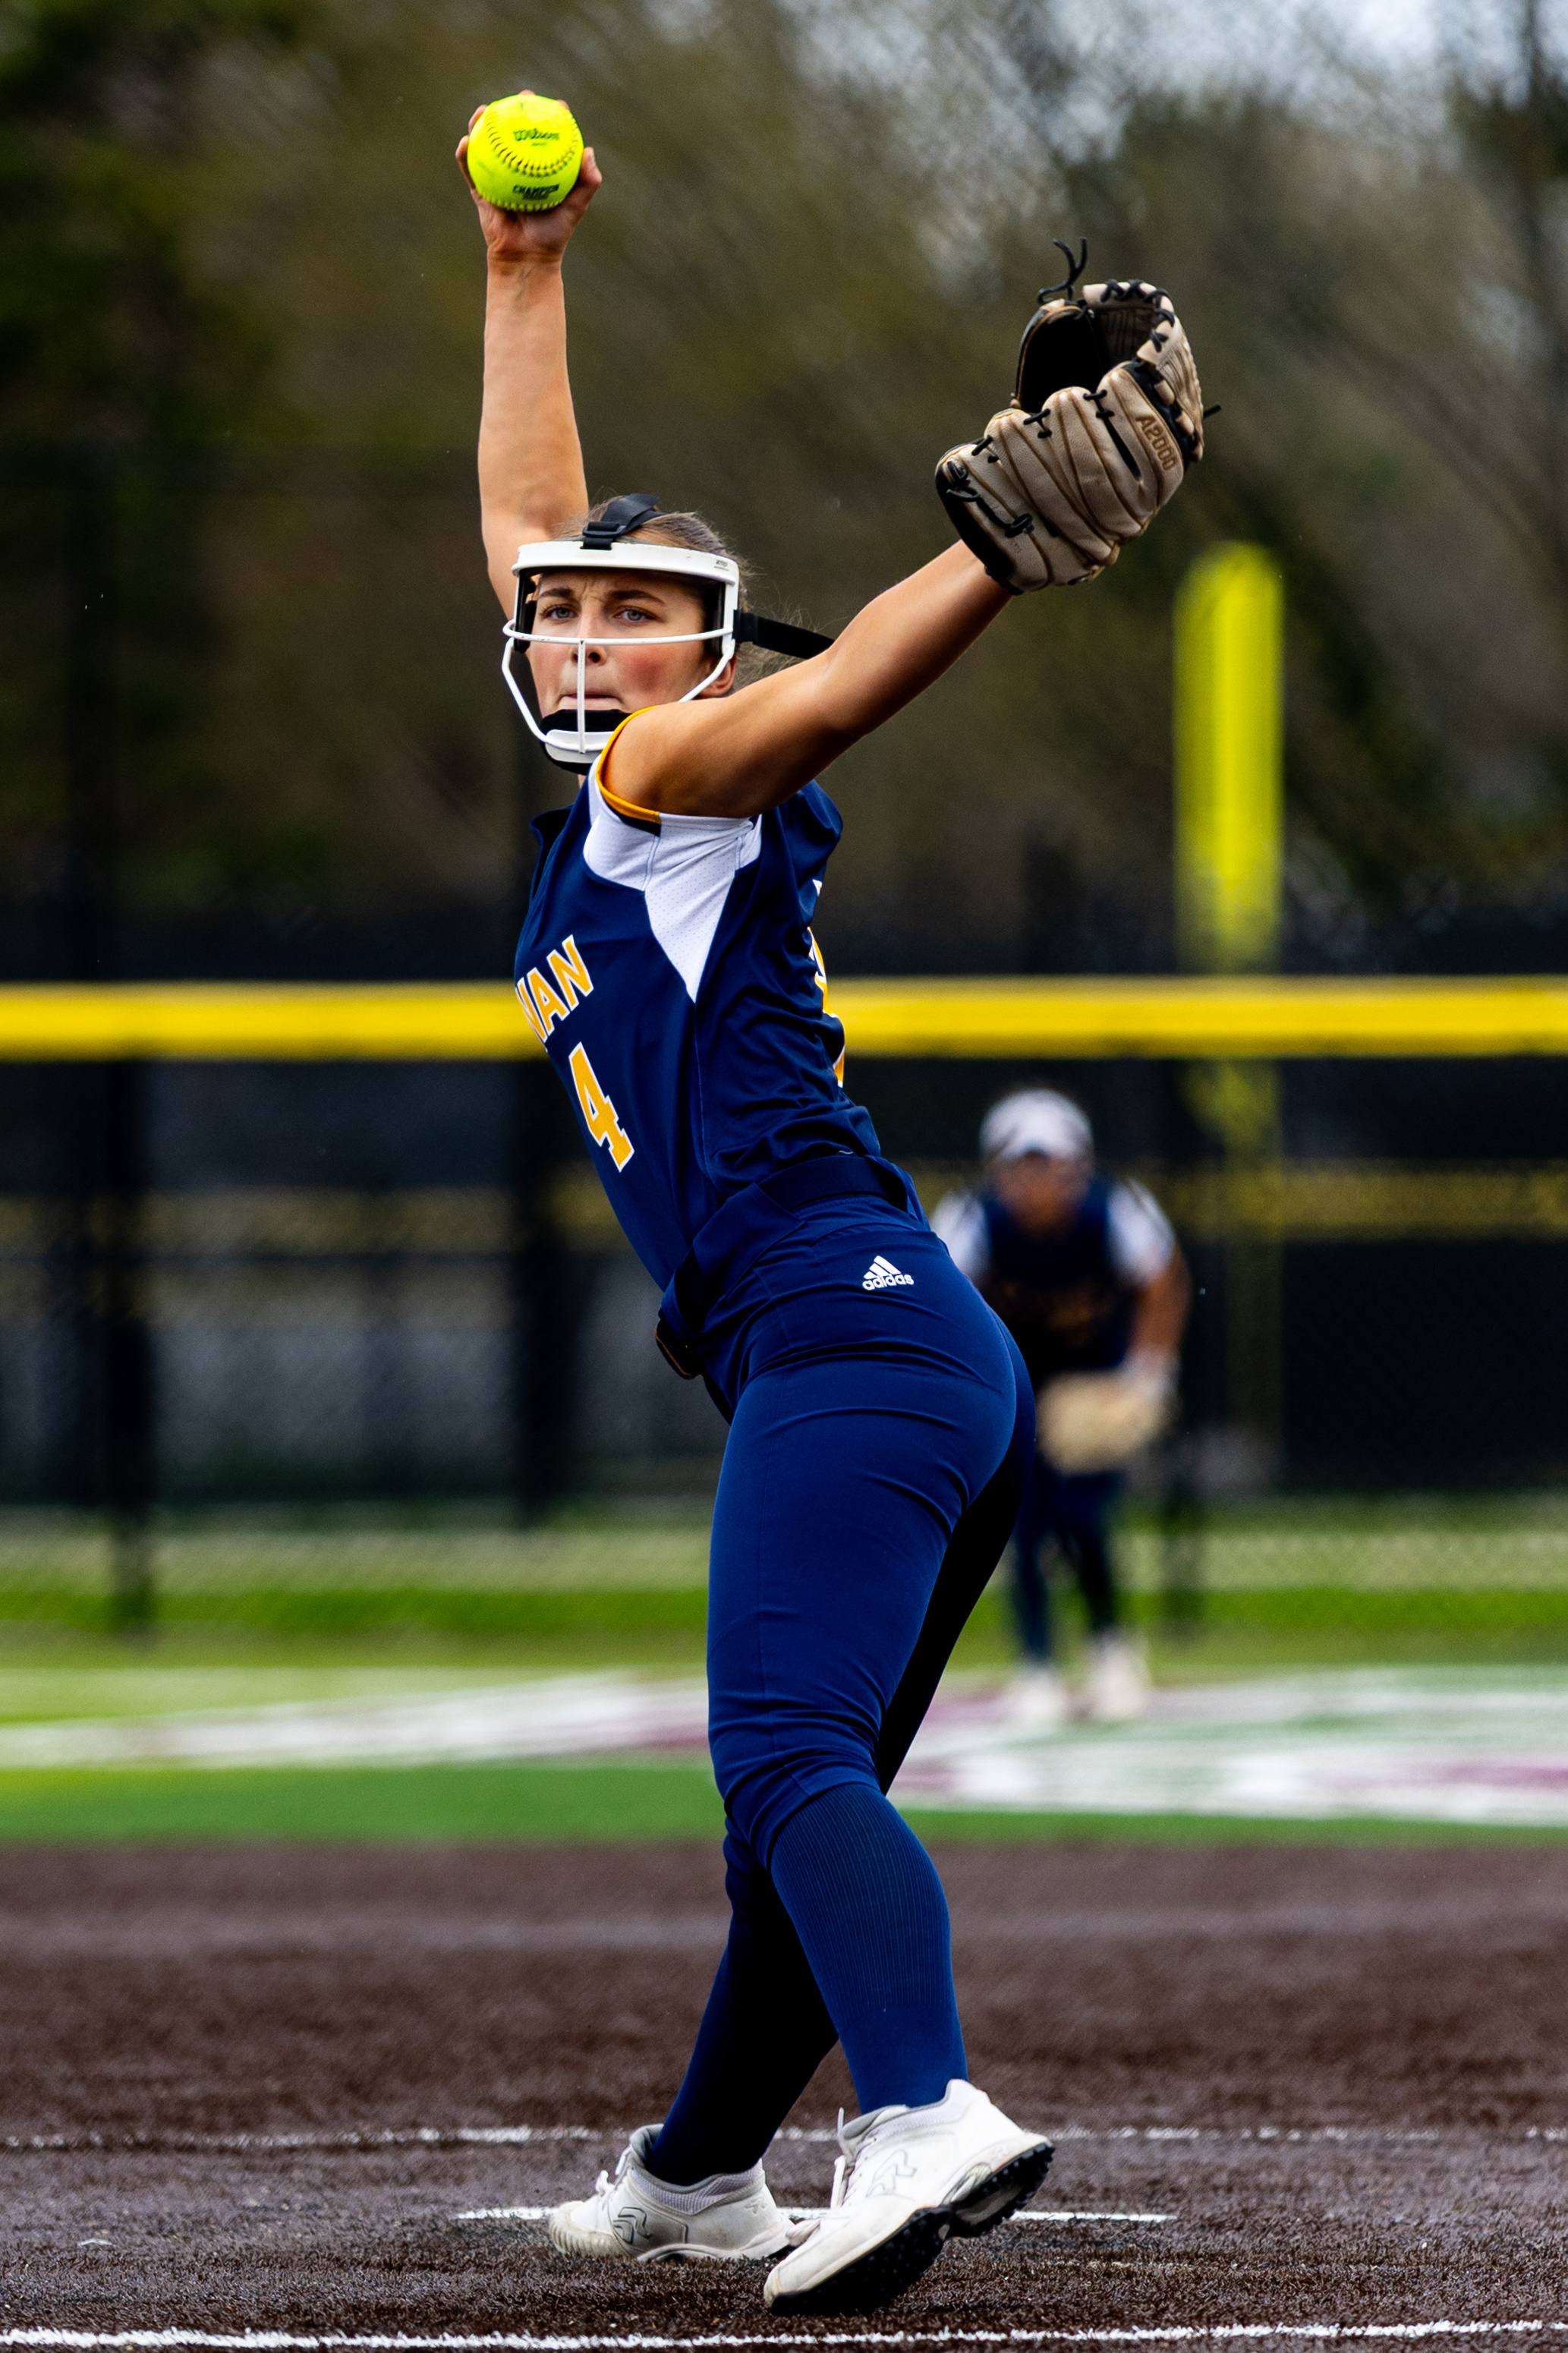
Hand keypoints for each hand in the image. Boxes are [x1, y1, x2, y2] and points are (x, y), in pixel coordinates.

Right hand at [456, 93, 601, 264]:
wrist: (526, 258)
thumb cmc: (553, 235)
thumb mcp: (575, 208)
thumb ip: (587, 182)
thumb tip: (587, 150)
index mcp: (540, 168)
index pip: (546, 137)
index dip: (551, 117)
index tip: (557, 105)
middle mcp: (519, 168)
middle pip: (514, 132)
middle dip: (516, 109)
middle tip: (522, 98)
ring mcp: (497, 177)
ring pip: (487, 144)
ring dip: (482, 123)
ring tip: (483, 111)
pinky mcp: (480, 190)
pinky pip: (469, 169)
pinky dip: (465, 155)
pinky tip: (466, 141)